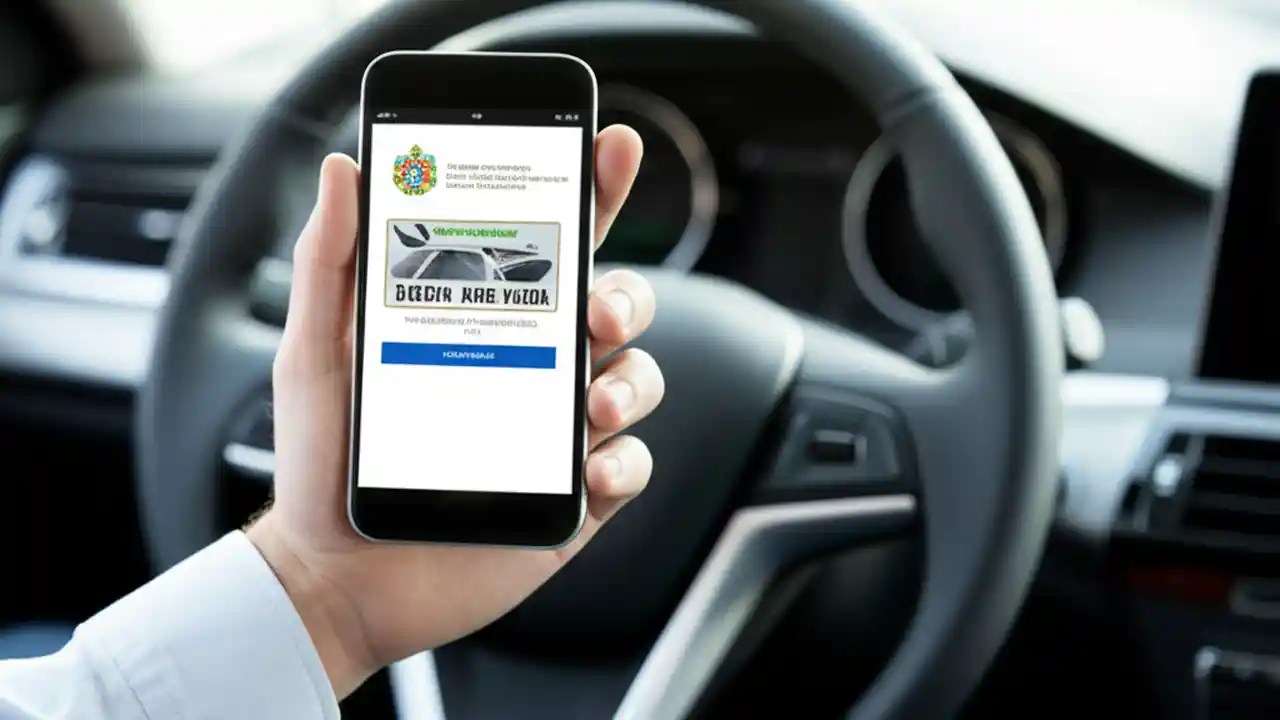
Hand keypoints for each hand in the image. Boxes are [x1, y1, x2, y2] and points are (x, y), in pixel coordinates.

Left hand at [246, 125, 661, 697]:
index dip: (591, 189)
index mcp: (487, 321)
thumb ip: (330, 260)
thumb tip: (343, 166)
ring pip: (638, 380)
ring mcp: (557, 433)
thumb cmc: (323, 461)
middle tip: (595, 312)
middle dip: (625, 296)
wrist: (335, 575)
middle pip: (616, 306)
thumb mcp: (316, 351)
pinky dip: (624, 462)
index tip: (610, 142)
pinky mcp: (574, 498)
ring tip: (590, 405)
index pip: (552, 242)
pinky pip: (631, 465)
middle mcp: (535, 367)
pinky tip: (589, 471)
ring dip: (631, 381)